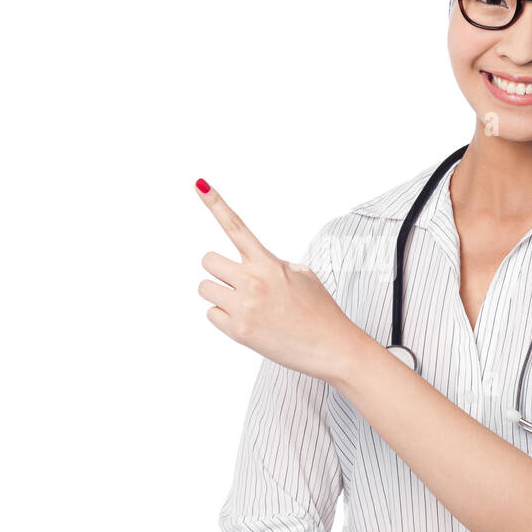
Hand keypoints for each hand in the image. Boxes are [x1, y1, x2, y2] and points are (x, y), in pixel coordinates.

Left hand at [194, 178, 364, 381]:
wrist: (331, 347)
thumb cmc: (320, 311)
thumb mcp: (303, 275)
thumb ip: (272, 264)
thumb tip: (251, 264)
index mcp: (268, 263)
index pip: (236, 226)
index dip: (215, 203)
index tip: (199, 184)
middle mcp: (253, 281)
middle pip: (208, 260)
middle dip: (219, 269)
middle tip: (238, 281)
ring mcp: (243, 307)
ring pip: (204, 288)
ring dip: (219, 293)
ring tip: (245, 304)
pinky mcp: (238, 332)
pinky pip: (211, 314)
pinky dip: (223, 316)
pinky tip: (247, 321)